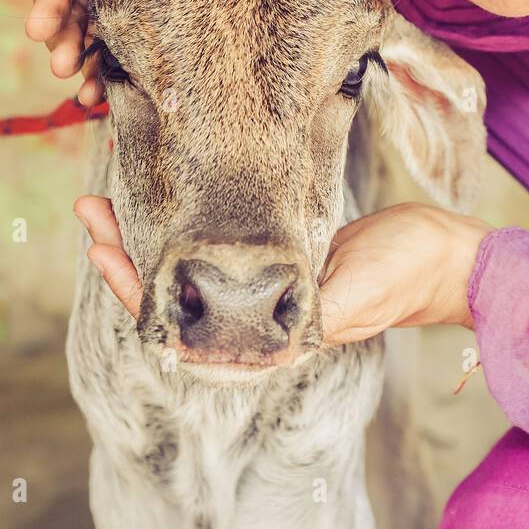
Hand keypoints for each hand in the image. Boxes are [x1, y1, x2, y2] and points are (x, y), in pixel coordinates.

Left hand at [74, 196, 493, 344]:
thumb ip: (306, 318)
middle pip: (170, 290)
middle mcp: (253, 313)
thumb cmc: (398, 278)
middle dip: (126, 250)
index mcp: (265, 337)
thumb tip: (256, 339)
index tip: (104, 252)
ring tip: (107, 195)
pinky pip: (216, 238)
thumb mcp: (350, 298)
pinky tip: (166, 189)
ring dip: (146, 230)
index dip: (135, 291)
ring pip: (185, 262)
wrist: (438, 254)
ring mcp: (261, 281)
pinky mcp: (275, 249)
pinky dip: (186, 216)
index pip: (180, 323)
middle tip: (90, 208)